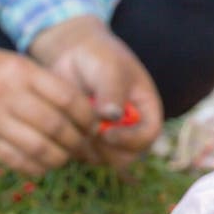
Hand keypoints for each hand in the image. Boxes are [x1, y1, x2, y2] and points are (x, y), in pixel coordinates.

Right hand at [0, 46, 96, 174]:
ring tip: (64, 157)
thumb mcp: (11, 62)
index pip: (67, 98)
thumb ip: (40, 83)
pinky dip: (35, 168)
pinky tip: (43, 165)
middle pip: (55, 127)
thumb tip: (77, 109)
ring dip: (58, 158)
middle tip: (82, 145)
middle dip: (76, 141)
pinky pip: (16, 161)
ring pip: (38, 149)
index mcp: (20, 72)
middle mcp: (8, 96)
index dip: (86, 116)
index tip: (92, 124)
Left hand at [30, 16, 162, 167]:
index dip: (131, 140)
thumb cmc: (98, 56)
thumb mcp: (110, 67)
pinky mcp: (85, 142)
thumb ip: (112, 90)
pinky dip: (71, 143)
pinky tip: (64, 122)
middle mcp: (129, 129)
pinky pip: (80, 155)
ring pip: (101, 158)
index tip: (108, 132)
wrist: (72, 55)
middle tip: (88, 131)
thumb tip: (111, 117)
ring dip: (86, 145)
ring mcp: (106, 139)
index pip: (148, 135)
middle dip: (106, 148)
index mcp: (145, 109)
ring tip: (75, 119)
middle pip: (125, 156)